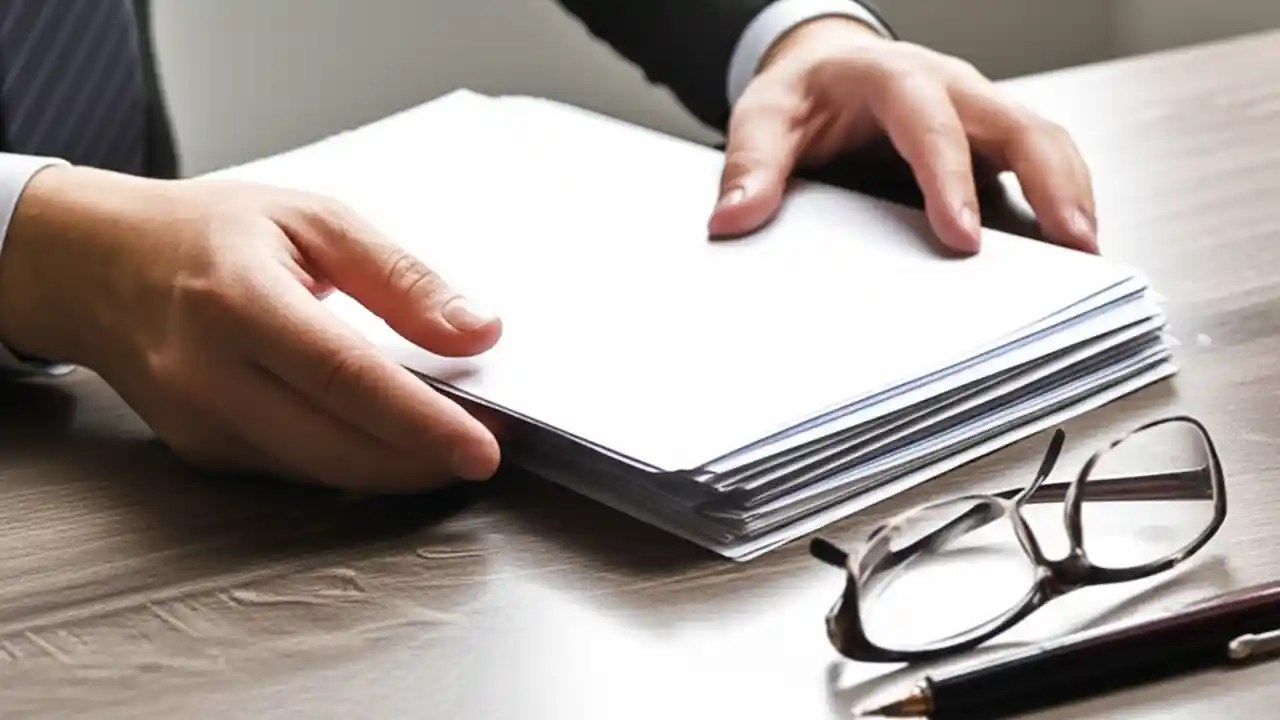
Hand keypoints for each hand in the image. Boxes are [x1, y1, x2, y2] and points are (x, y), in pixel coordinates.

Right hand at [0, 166, 501, 490]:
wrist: (94, 263)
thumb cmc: (206, 232)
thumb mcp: (314, 220)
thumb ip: (401, 279)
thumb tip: (477, 330)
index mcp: (240, 299)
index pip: (347, 376)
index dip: (422, 420)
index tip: (483, 446)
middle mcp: (208, 371)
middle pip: (335, 443)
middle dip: (420, 461)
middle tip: (482, 451)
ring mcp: (198, 421)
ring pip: (318, 472)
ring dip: (393, 470)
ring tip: (445, 446)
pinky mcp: (199, 450)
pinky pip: (292, 471)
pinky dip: (349, 464)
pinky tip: (385, 443)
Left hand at [708, 17, 1097, 253]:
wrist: (826, 71)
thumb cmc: (803, 96)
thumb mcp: (764, 118)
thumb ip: (750, 165)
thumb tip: (731, 219)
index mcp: (892, 77)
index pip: (930, 121)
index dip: (950, 177)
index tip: (961, 238)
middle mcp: (951, 89)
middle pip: (1018, 123)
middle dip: (1052, 181)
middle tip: (1075, 244)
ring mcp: (980, 115)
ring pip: (1045, 142)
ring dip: (1072, 194)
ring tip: (1089, 259)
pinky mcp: (991, 146)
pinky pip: (1040, 166)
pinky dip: (1062, 202)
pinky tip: (1068, 254)